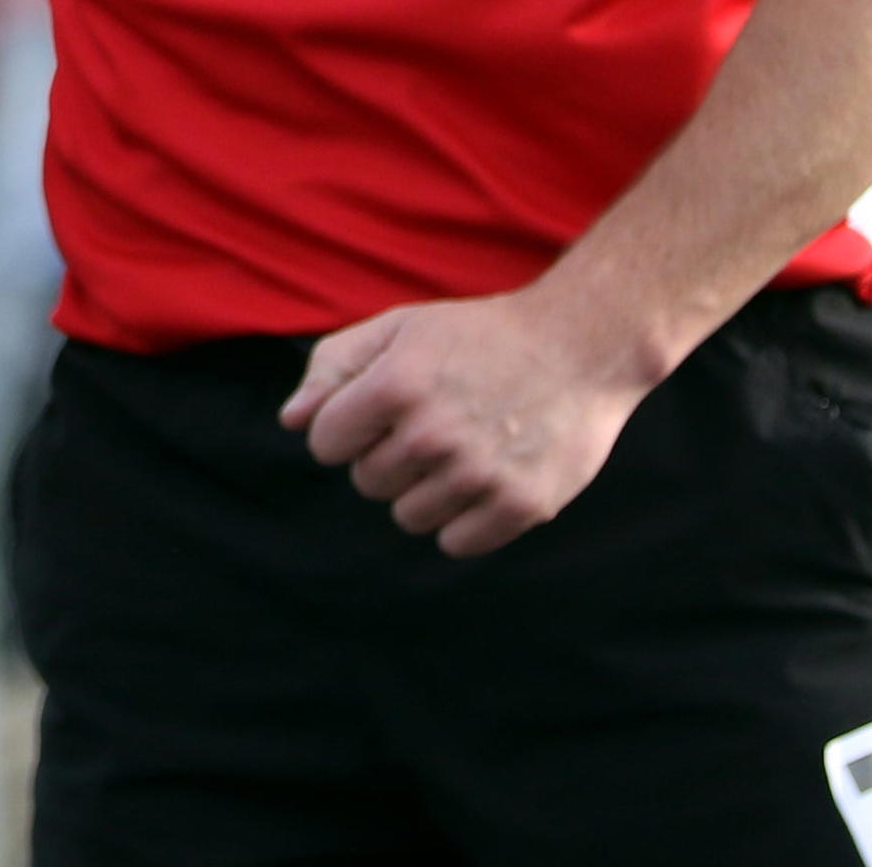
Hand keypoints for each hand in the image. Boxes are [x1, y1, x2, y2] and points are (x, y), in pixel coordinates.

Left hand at [278, 289, 657, 558]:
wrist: (580, 347)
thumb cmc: (478, 336)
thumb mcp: (400, 329)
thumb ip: (335, 368)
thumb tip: (291, 421)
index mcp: (396, 385)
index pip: (325, 444)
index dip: (343, 430)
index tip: (373, 415)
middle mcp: (433, 434)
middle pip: (367, 482)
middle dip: (385, 456)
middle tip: (429, 425)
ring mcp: (479, 474)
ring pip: (408, 517)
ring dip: (423, 491)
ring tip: (457, 451)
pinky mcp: (522, 505)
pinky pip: (456, 543)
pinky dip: (461, 521)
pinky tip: (481, 481)